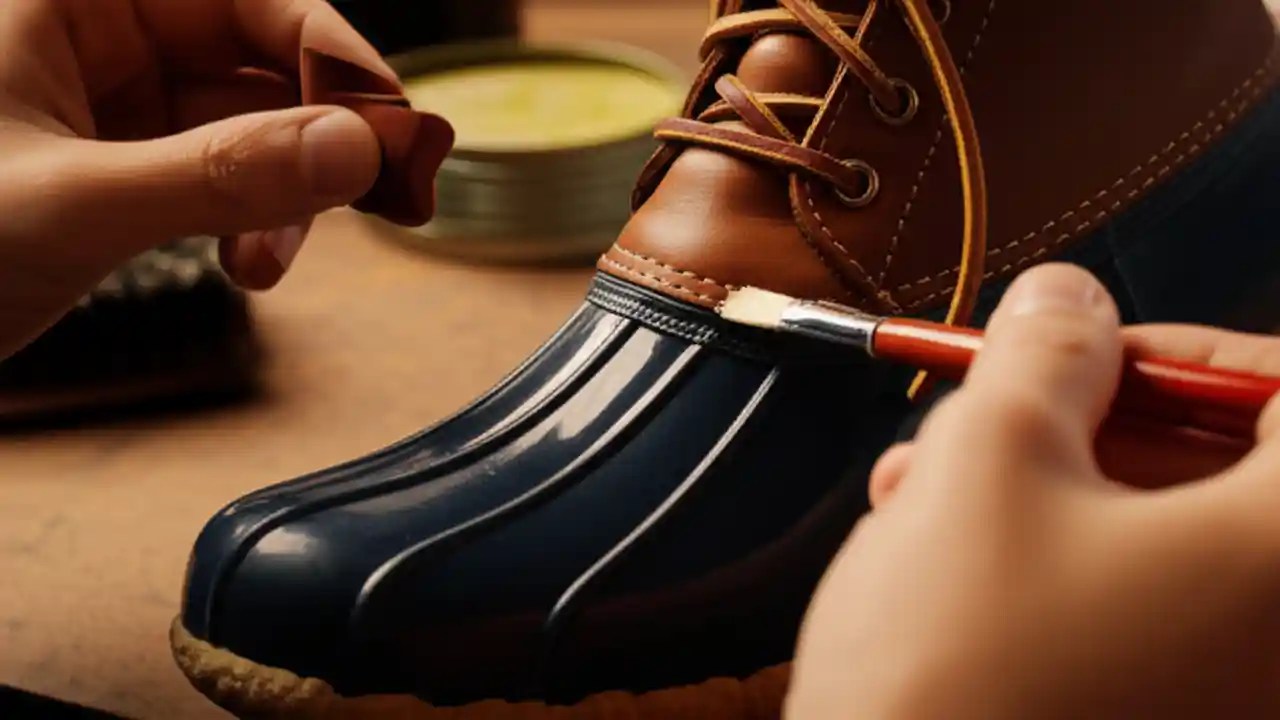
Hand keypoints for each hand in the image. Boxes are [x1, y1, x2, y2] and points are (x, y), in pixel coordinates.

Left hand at [0, 1, 395, 357]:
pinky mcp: (118, 174)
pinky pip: (217, 182)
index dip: (331, 57)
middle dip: (320, 139)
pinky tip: (249, 268)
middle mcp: (98, 42)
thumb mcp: (75, 205)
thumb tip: (359, 150)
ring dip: (286, 197)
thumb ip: (217, 174)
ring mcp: (108, 110)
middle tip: (385, 200)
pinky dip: (250, 224)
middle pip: (260, 64)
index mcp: (72, 5)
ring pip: (247, 131)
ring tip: (274, 262)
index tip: (391, 134)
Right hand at [786, 263, 1279, 718]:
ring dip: (1047, 503)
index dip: (1184, 354)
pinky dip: (1055, 582)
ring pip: (1162, 556)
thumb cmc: (954, 671)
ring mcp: (1235, 693)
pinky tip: (947, 566)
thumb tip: (1071, 299)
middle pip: (1221, 480)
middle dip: (1086, 431)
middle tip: (984, 415)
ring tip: (920, 494)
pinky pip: (1139, 627)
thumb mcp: (987, 465)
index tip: (1088, 352)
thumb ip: (1045, 354)